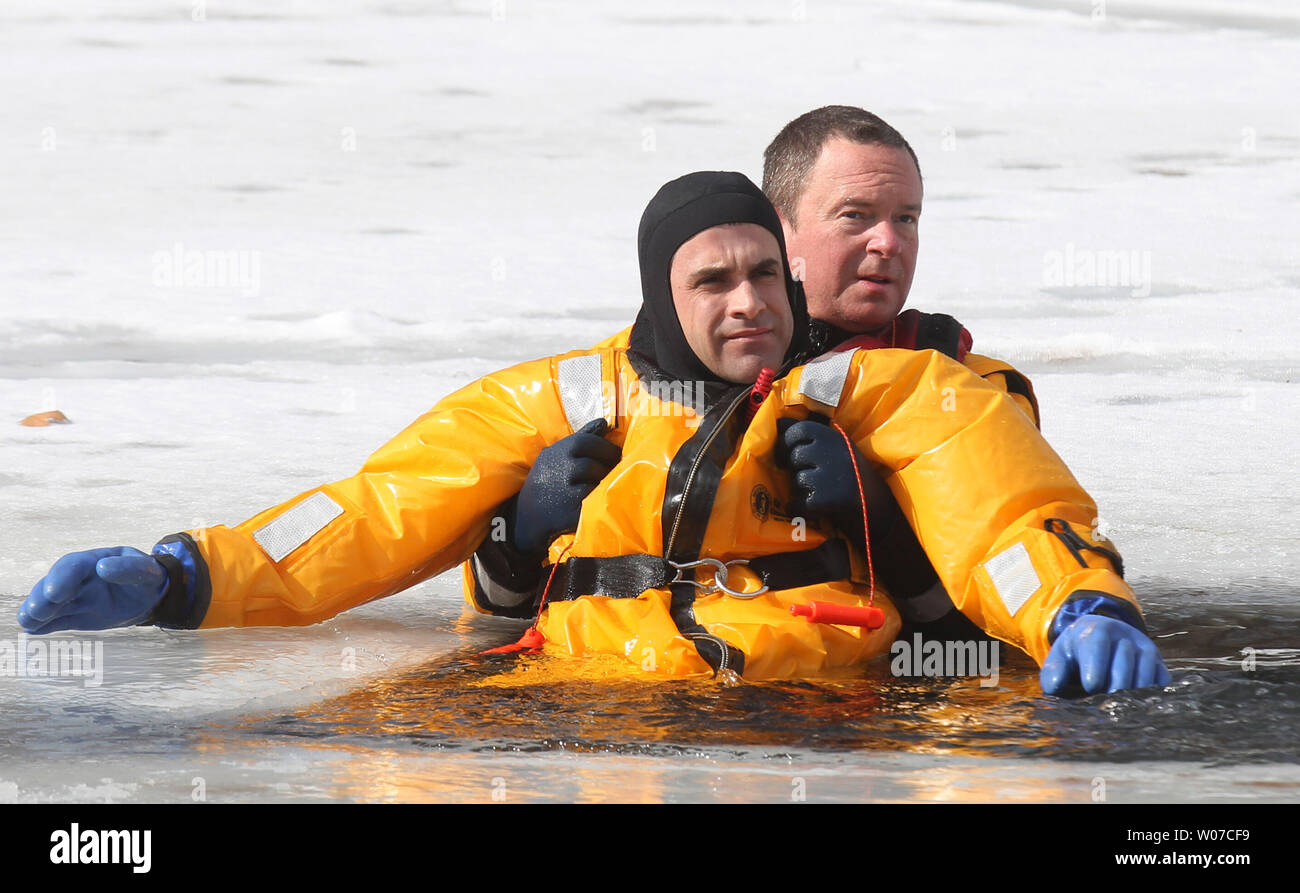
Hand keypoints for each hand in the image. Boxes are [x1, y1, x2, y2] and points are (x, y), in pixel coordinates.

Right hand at [19, 547, 168, 633]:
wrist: (148, 596)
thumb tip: (102, 568)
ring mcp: (74, 598)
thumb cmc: (146, 577)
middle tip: (36, 611)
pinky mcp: (74, 616)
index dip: (62, 578)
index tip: (55, 592)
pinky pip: (57, 620)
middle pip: (56, 585)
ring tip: (28, 622)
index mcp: (93, 561)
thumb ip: (129, 568)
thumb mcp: (146, 570)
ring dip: (38, 612)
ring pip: (51, 604)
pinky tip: (33, 630)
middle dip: (43, 597)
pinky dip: (45, 625)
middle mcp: (78, 579)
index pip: (73, 566)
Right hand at [513, 418, 620, 553]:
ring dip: (602, 484)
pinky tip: (595, 501)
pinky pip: (593, 502)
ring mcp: (563, 493)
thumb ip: (582, 437)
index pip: (585, 441)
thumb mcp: (556, 455)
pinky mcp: (570, 513)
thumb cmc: (547, 481)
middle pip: (592, 464)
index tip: (616, 454)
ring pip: (595, 484)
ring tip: (603, 485)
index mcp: (555, 453)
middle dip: (607, 467)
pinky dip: (597, 500)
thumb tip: (604, 422)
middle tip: (615, 470)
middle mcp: (558, 470)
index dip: (605, 447)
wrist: (528, 517)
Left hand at [776, 418, 895, 542]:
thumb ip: (810, 437)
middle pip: (795, 456)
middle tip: (807, 478)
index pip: (800, 429)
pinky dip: (799, 508)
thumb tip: (779, 422)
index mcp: (836, 437)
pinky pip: (799, 502)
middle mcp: (835, 451)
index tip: (783, 455)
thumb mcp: (836, 448)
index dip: (786, 442)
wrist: (878, 508)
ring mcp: (833, 473)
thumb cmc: (851, 476)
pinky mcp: (831, 497)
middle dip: (795, 469)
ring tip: (819, 493)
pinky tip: (812, 509)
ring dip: (800, 490)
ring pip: (796, 480)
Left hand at [1040, 614, 1170, 695]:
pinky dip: (1154, 693)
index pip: (1097, 645)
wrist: (1100, 640)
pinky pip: (1162, 678)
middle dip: (1116, 683)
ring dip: (1135, 690)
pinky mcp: (1158, 662)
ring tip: (1123, 708)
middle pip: (1124, 659)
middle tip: (1108, 703)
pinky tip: (1142, 707)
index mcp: (1096, 630)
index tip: (1090, 687)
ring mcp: (1144, 647)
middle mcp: (1124, 635)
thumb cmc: (1076, 655)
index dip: (1095, 666)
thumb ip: (1053, 671)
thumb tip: (1054, 686)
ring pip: (1146, 668)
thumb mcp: (1060, 657)